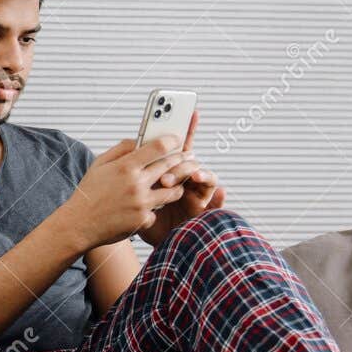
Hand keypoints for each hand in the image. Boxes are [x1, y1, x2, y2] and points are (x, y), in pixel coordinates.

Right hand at [59, 132, 196, 251]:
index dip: (172, 140)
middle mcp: (136, 184)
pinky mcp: (143, 220)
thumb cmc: (88, 193)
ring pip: (173, 191)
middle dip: (181, 160)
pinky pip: (157, 211)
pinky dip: (152, 209)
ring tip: (172, 185)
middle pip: (170, 167)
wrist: (79, 224)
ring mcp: (142, 203)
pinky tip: (145, 208)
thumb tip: (138, 141)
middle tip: (187, 158)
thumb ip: (120, 149)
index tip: (177, 139)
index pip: (158, 147)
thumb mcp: (99, 164)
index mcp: (125, 166)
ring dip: (175, 187)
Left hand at [138, 109, 225, 247]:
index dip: (186, 129)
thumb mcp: (131, 190)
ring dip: (197, 174)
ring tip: (192, 175)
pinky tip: (219, 192)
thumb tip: (134, 144)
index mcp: (168, 171)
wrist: (138, 239)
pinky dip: (218, 198)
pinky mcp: (201, 212)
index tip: (191, 112)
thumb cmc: (133, 214)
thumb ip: (135, 170)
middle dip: (183, 159)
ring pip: (204, 177)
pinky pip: (214, 203)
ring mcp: (195, 194)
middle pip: (191, 161)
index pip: (178, 147)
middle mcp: (184, 180)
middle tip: (176, 160)